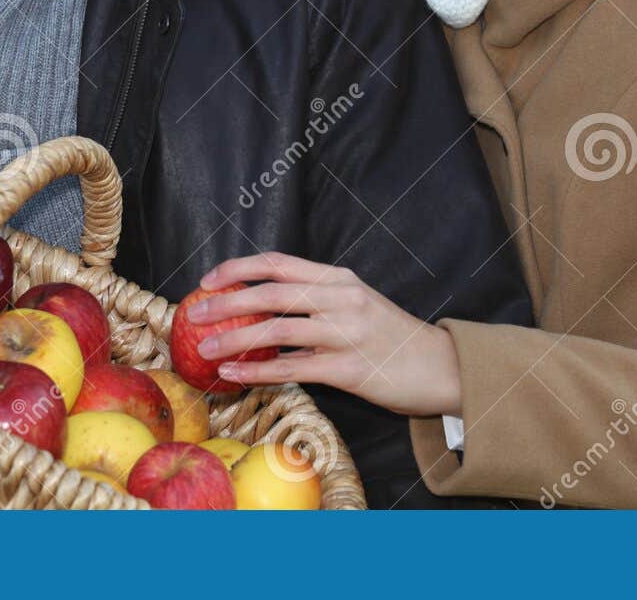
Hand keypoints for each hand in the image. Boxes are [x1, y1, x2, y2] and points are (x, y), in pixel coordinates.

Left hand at [190, 252, 462, 417]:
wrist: (441, 367)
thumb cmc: (392, 337)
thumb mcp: (357, 303)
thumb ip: (316, 299)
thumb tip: (261, 305)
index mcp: (339, 278)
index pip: (279, 263)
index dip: (238, 268)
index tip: (208, 279)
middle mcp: (340, 299)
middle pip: (271, 292)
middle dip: (227, 301)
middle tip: (196, 313)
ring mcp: (345, 333)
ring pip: (275, 330)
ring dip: (234, 338)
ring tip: (205, 348)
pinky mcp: (348, 368)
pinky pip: (292, 368)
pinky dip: (258, 371)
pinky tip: (234, 373)